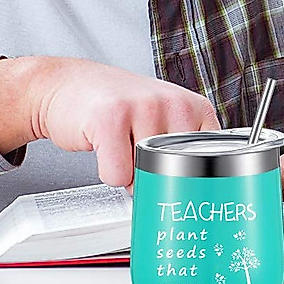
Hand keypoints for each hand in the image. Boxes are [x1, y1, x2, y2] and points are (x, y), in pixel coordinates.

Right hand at [1, 56, 221, 189]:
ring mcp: (144, 106)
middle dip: (156, 179)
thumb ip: (184, 149)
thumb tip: (194, 198)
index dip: (193, 182)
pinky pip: (117, 174)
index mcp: (195, 107)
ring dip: (130, 174)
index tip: (181, 186)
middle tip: (142, 161)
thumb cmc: (123, 108)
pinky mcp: (111, 117)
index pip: (210, 160)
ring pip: (145, 175)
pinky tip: (105, 144)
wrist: (73, 85)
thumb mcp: (166, 120)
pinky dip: (108, 171)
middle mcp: (175, 103)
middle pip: (176, 173)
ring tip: (123, 146)